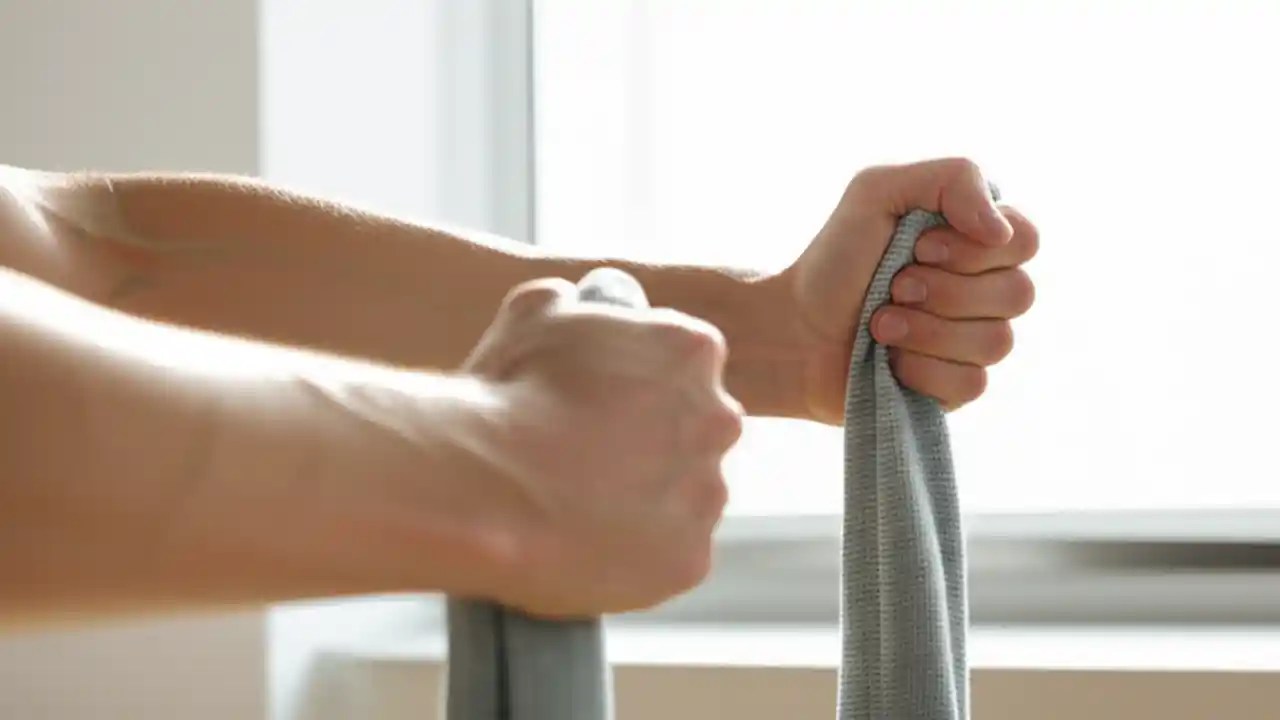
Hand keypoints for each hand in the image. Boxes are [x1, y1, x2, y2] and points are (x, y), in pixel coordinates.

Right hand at [461, 276, 742, 616]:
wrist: (485, 486)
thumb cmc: (508, 395)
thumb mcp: (533, 312)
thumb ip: (573, 302)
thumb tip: (575, 302)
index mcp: (692, 350)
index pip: (685, 364)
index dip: (639, 383)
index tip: (602, 402)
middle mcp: (718, 419)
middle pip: (697, 431)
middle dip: (653, 442)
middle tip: (591, 458)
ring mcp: (707, 494)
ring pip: (688, 498)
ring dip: (648, 502)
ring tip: (580, 509)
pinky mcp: (689, 561)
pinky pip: (671, 559)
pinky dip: (637, 557)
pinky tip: (588, 549)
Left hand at [782, 158, 1038, 421]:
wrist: (792, 329)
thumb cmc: (835, 259)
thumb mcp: (877, 191)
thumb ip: (950, 178)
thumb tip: (1001, 228)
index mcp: (975, 241)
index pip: (1025, 240)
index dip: (976, 249)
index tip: (920, 246)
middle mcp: (985, 291)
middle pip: (1018, 294)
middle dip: (944, 290)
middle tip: (893, 286)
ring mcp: (974, 342)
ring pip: (997, 342)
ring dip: (926, 330)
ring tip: (878, 325)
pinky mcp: (955, 388)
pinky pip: (972, 384)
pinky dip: (922, 370)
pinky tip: (889, 360)